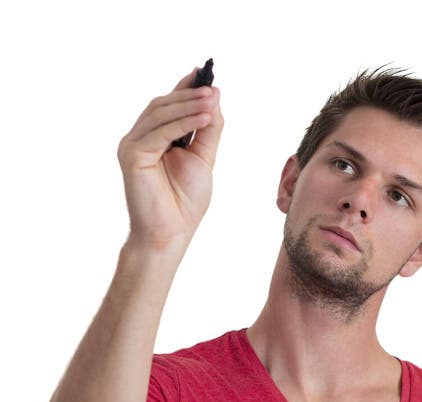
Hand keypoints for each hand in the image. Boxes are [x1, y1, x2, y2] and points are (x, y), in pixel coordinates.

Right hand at [117, 67, 223, 252]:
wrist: (169, 234)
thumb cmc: (183, 204)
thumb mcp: (203, 160)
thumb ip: (207, 130)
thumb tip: (215, 97)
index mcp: (155, 139)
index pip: (169, 107)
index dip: (185, 88)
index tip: (204, 72)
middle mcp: (140, 139)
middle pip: (163, 106)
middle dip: (189, 95)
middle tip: (212, 87)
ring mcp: (132, 145)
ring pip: (160, 115)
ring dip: (188, 105)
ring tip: (212, 99)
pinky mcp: (131, 155)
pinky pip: (161, 132)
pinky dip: (183, 123)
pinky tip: (204, 117)